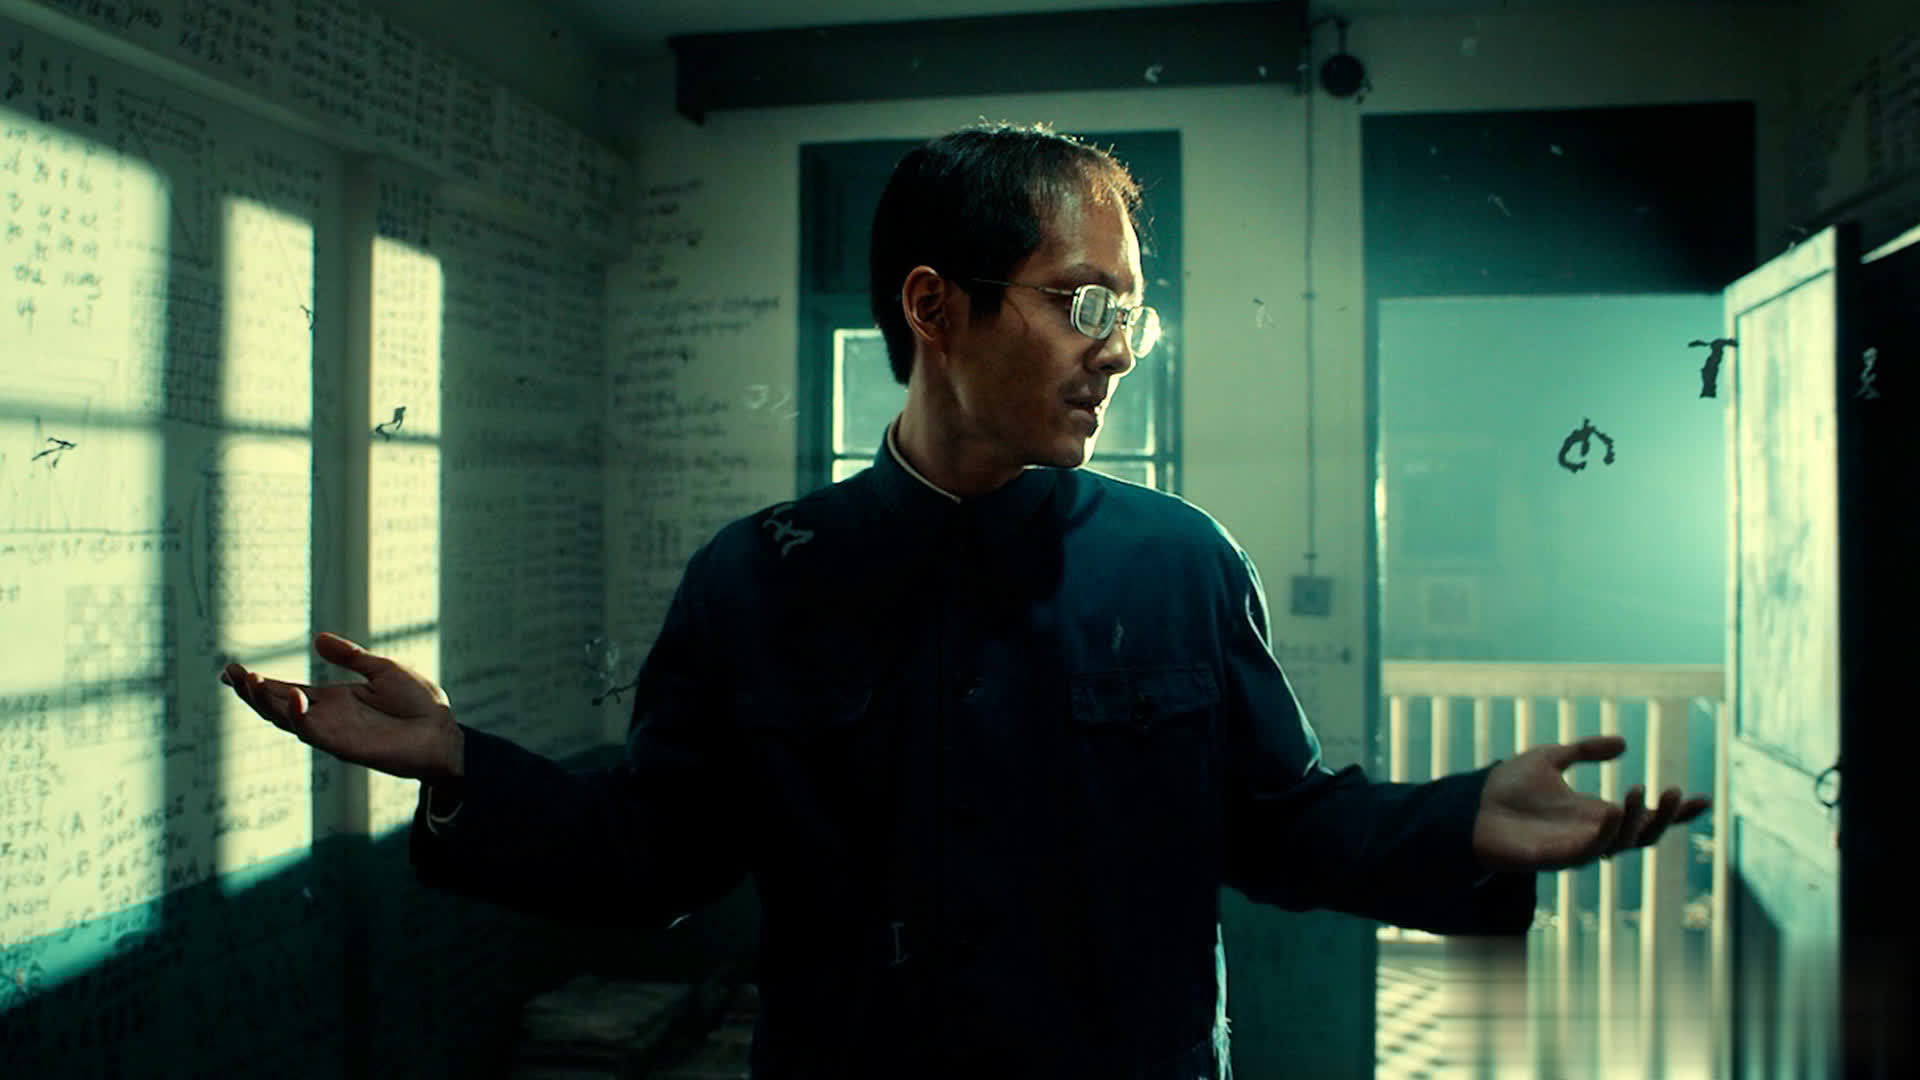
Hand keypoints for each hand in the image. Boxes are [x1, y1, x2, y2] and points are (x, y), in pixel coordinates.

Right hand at [220, 632, 463, 781]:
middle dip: (252, 692)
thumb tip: (318, 638)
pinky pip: (312, 732)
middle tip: (231, 673)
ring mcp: (332, 732)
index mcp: (333, 699)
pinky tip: (293, 696)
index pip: (286, 690)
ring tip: (249, 681)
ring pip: (286, 720)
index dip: (260, 682)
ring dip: (265, 702)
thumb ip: (350, 657)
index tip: (233, 669)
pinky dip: (298, 715)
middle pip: (276, 707)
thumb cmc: (419, 704)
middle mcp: (326, 717)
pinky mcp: (342, 745)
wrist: (442, 732)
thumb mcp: (382, 670)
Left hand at [1472, 734, 1710, 872]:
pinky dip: (1606, 833)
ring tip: (1643, 790)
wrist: (1468, 807)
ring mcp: (1577, 849)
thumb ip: (1584, 751)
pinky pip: (1590, 851)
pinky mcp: (1557, 859)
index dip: (1677, 811)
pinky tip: (1613, 811)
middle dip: (1665, 817)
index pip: (1646, 815)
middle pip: (1644, 834)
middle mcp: (1593, 834)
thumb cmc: (1505, 788)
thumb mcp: (1550, 759)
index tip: (1704, 798)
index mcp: (1596, 814)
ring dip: (1638, 820)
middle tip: (1675, 792)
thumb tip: (1624, 743)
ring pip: (1623, 843)